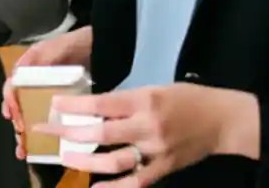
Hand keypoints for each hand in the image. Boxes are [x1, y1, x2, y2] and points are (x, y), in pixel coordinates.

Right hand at [2, 27, 92, 158]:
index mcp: (27, 70)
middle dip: (16, 123)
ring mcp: (47, 95)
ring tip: (24, 150)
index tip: (13, 115)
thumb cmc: (74, 45)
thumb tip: (18, 74)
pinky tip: (41, 148)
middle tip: (20, 138)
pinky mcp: (61, 105)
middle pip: (18, 105)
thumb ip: (38, 59)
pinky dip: (43, 134)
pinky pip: (48, 120)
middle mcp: (33, 83)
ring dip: (25, 133)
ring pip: (30, 116)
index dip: (10, 101)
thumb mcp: (54, 48)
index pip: (12, 87)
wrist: (100, 47)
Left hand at [33, 83, 260, 185]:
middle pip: (100, 133)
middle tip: (45, 130)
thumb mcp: (154, 89)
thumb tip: (92, 110)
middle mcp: (148, 126)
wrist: (222, 120)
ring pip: (113, 161)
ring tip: (64, 157)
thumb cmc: (187, 98)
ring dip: (85, 161)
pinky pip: (136, 182)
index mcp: (144, 100)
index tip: (54, 105)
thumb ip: (125, 101)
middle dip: (68, 132)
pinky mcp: (164, 169)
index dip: (74, 106)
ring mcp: (156, 151)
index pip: (101, 103)